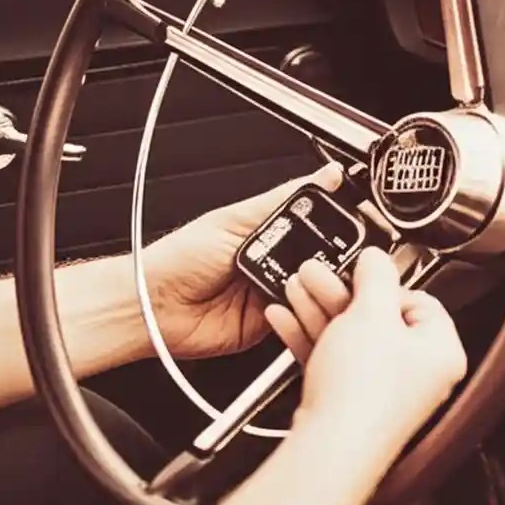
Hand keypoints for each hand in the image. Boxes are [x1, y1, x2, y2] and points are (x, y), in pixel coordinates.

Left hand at [141, 162, 343, 359]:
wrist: (153, 305)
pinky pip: (299, 323)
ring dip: (311, 292)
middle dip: (325, 266)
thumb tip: (327, 175)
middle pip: (322, 267)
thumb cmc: (179, 259)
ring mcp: (274, 298)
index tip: (350, 233)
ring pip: (315, 297)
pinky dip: (298, 317)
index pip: (318, 233)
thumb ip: (283, 200)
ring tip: (293, 283)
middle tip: (318, 262)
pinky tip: (285, 306)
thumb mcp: (235, 218)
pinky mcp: (271, 328)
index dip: (335, 234)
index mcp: (271, 236)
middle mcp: (275, 266)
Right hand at [264, 249, 466, 445]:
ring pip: (352, 338)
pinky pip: (333, 360)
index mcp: (440, 351)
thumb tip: (377, 258)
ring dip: (321, 310)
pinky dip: (311, 338)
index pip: (420, 301)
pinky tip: (287, 320)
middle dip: (342, 294)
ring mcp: (382, 390)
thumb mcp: (371, 313)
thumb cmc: (363, 391)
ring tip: (297, 289)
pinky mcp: (351, 402)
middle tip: (318, 275)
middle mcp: (417, 374)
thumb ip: (375, 277)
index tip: (359, 273)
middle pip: (380, 319)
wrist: (331, 446)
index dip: (385, 284)